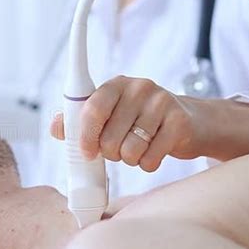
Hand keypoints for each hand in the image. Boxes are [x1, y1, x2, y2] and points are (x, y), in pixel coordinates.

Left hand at [50, 76, 198, 172]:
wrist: (191, 122)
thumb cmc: (141, 121)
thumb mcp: (111, 116)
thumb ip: (80, 122)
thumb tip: (56, 127)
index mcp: (116, 84)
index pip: (93, 109)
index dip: (86, 136)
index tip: (87, 152)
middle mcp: (139, 87)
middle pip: (110, 137)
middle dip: (111, 153)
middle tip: (119, 148)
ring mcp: (162, 103)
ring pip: (130, 151)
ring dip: (131, 159)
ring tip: (139, 148)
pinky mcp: (179, 122)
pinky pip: (150, 159)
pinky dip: (148, 164)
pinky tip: (155, 151)